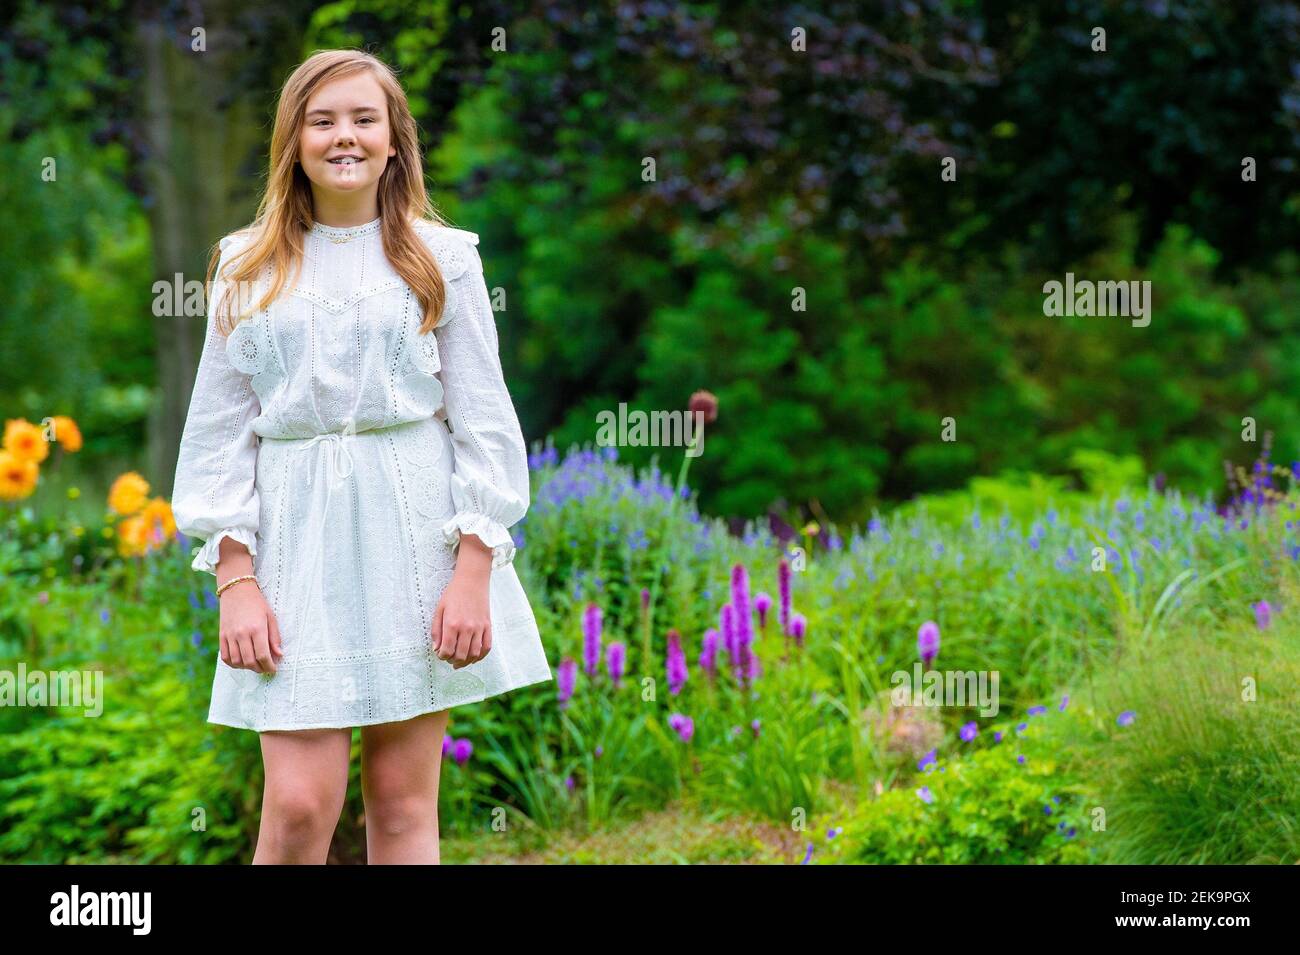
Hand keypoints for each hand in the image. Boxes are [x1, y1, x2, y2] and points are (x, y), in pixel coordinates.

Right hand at [218, 580, 282, 673]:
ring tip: (255, 664)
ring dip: (247, 667)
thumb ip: (275, 637)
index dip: (269, 666)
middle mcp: (242, 634)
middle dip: (259, 669)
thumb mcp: (270, 617)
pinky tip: (241, 662)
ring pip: (237, 661)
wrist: (237, 590)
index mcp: (257, 629)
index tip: (273, 669)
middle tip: (265, 668)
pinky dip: (233, 663)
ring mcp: (230, 635)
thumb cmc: (257, 603)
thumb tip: (279, 656)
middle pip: (250, 661)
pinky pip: (225, 657)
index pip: (263, 656)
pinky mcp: (221, 635)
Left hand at [431, 534, 492, 668]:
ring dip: (466, 661)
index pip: (447, 650)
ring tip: (460, 660)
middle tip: (449, 659)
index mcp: (452, 624)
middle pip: (461, 655)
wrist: (472, 581)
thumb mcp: (439, 610)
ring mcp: (479, 627)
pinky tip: (474, 656)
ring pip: (474, 654)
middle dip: (453, 661)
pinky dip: (480, 655)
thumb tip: (437, 648)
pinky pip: (487, 647)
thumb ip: (436, 630)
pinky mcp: (488, 626)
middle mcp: (466, 628)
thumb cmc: (453, 594)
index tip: (440, 654)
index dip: (442, 656)